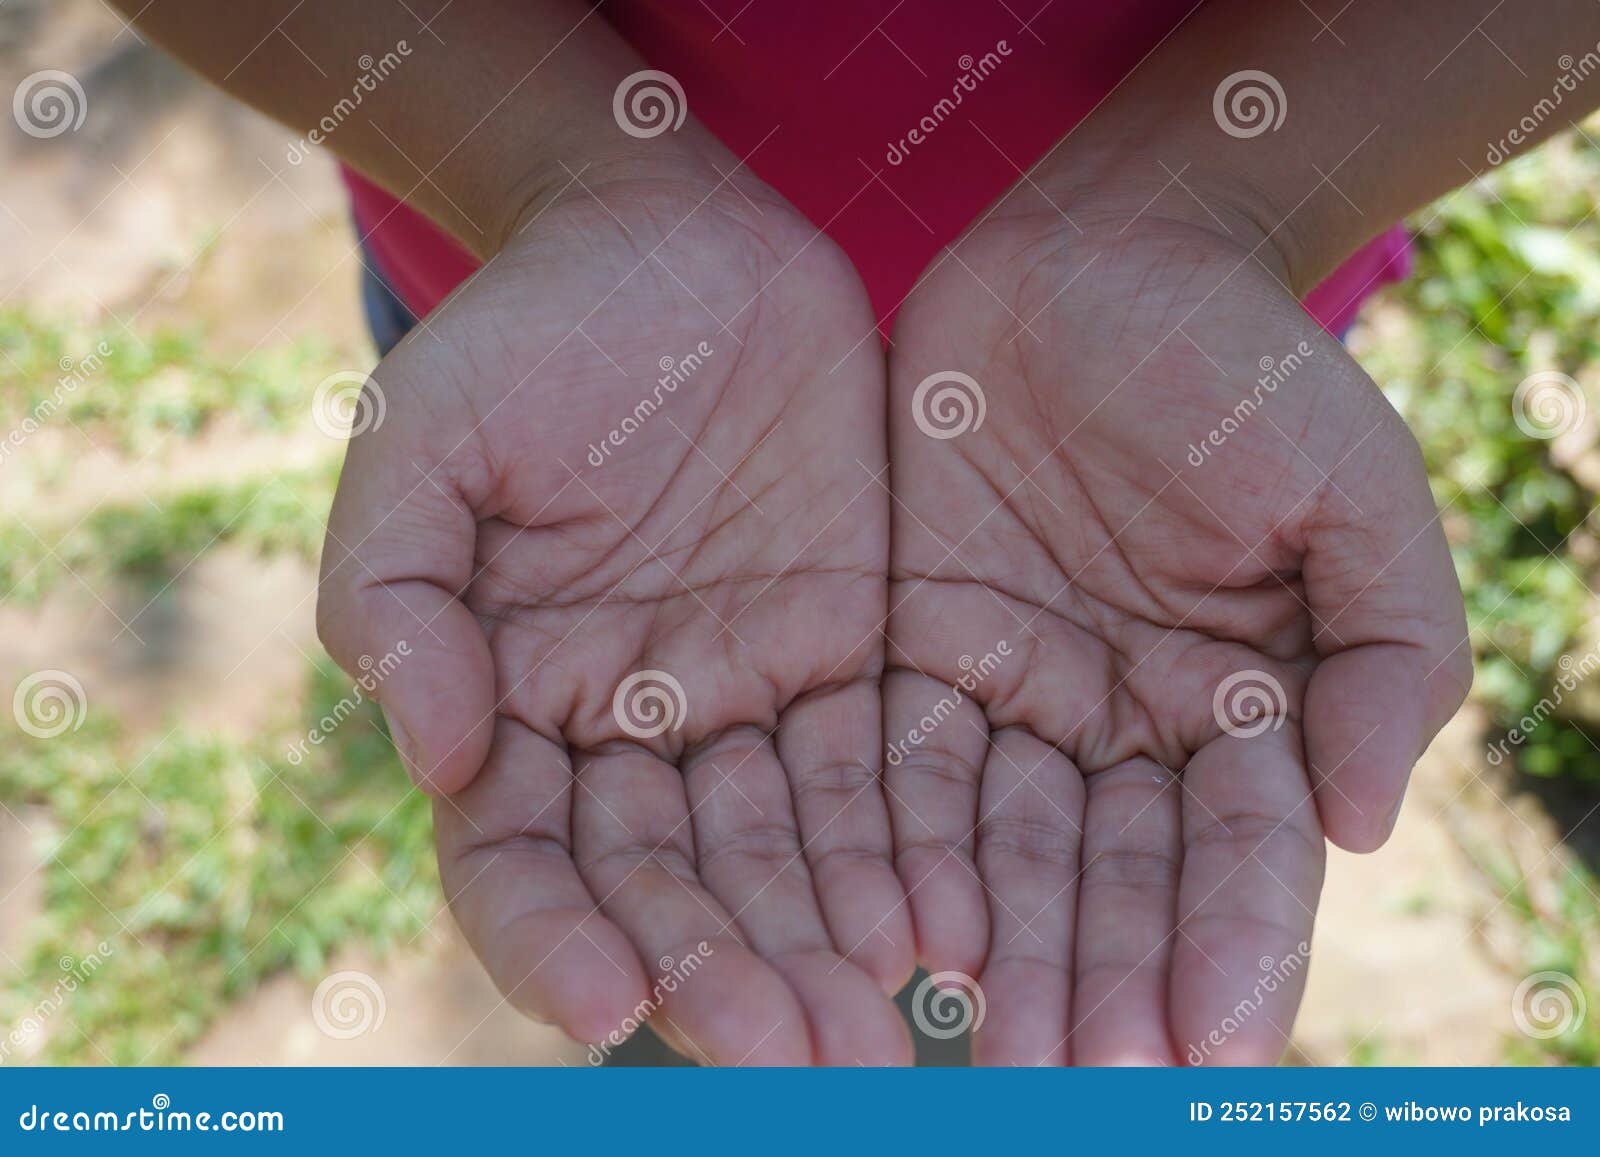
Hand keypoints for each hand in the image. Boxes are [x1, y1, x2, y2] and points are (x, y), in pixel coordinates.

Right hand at [317, 171, 913, 1063]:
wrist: (675, 246)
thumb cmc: (528, 337)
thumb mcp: (426, 441)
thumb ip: (398, 595)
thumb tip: (433, 753)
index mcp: (510, 698)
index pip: (520, 860)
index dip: (553, 939)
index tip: (609, 1007)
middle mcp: (627, 727)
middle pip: (667, 888)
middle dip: (724, 979)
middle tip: (798, 1069)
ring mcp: (740, 698)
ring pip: (779, 857)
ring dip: (822, 955)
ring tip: (880, 1047)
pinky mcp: (844, 655)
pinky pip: (875, 776)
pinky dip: (901, 859)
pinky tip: (941, 933)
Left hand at [884, 178, 1470, 1063]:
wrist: (1107, 256)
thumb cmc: (1249, 367)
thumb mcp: (1354, 495)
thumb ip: (1382, 657)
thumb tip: (1361, 826)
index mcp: (1241, 702)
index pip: (1239, 856)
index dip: (1233, 951)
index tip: (1215, 1054)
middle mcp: (1124, 721)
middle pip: (1113, 879)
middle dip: (1102, 985)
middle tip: (1078, 1090)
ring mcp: (1018, 689)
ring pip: (1006, 849)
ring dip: (1001, 954)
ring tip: (989, 1058)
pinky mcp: (917, 644)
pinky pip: (907, 764)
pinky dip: (906, 850)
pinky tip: (906, 933)